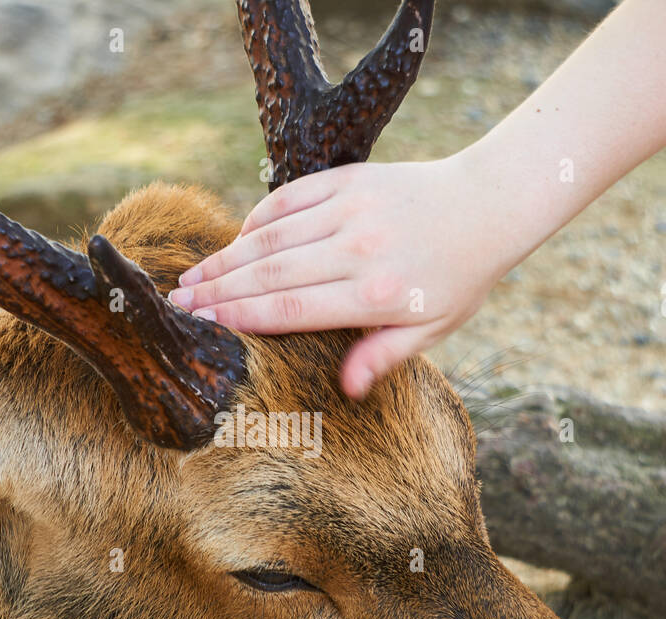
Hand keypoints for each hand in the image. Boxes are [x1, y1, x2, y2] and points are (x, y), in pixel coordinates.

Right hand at [168, 156, 512, 398]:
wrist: (487, 204)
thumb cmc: (459, 277)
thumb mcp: (431, 329)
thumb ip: (383, 356)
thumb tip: (344, 390)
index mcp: (374, 295)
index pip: (290, 309)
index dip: (240, 317)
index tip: (204, 326)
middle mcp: (358, 251)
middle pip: (269, 274)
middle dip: (218, 290)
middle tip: (179, 305)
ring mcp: (351, 210)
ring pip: (272, 237)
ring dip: (227, 257)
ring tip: (192, 277)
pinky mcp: (349, 180)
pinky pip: (290, 199)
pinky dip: (259, 220)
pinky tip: (237, 240)